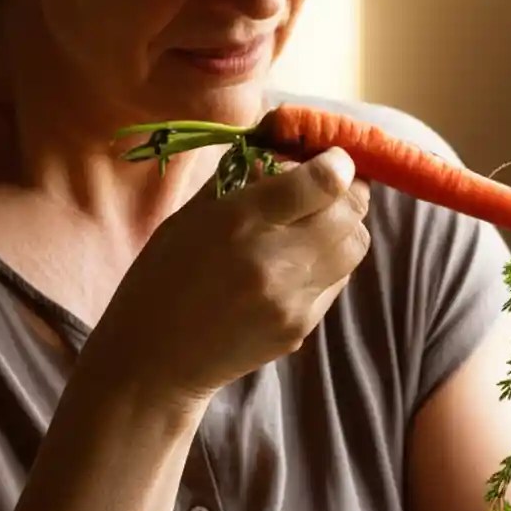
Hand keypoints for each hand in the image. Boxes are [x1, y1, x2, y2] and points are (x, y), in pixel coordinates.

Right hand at [95, 147, 371, 403]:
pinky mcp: (301, 328)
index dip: (337, 162)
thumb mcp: (191, 214)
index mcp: (240, 221)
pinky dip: (329, 262)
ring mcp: (292, 299)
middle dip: (347, 193)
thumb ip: (241, 178)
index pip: (322, 181)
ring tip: (315, 224)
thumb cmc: (164, 275)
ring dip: (344, 227)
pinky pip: (337, 281)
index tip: (332, 158)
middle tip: (328, 189)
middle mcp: (274, 260)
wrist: (155, 358)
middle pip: (351, 212)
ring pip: (355, 246)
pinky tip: (296, 263)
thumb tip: (286, 152)